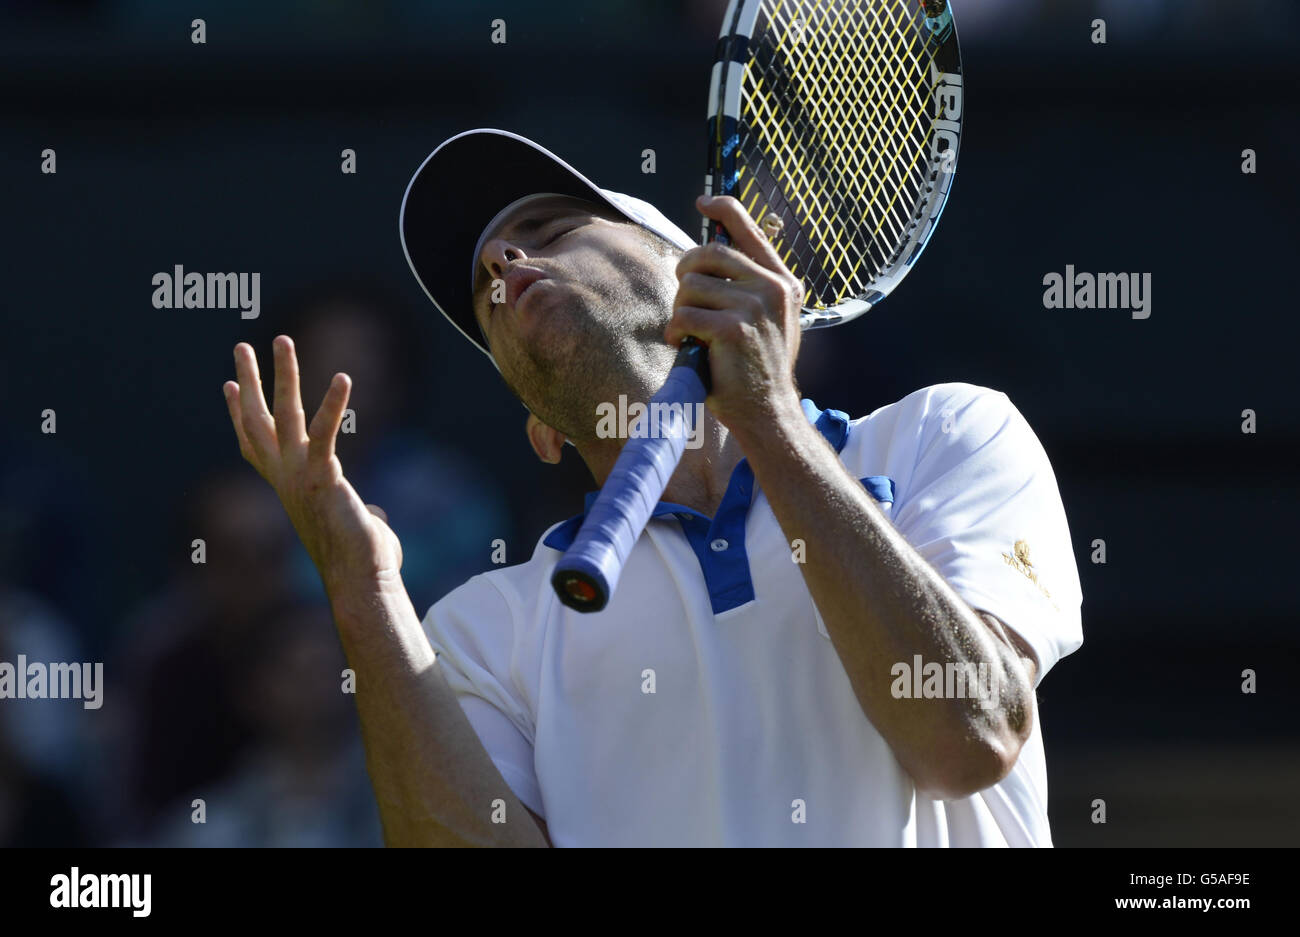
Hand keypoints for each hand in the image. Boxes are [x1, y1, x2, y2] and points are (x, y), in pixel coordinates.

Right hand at [223, 336, 402, 596]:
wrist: (359, 580)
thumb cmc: (362, 560)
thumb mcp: (353, 526)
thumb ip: (356, 513)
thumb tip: (372, 517)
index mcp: (288, 486)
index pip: (255, 444)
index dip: (239, 415)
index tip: (230, 386)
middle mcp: (286, 478)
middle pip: (259, 420)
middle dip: (251, 380)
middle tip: (241, 345)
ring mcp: (300, 477)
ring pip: (285, 415)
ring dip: (283, 374)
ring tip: (280, 339)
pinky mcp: (323, 479)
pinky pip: (325, 434)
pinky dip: (334, 405)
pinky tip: (342, 378)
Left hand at [664, 195, 804, 434]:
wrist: (767, 411)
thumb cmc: (757, 367)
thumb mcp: (765, 318)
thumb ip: (748, 285)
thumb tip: (712, 250)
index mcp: (782, 281)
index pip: (749, 228)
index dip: (723, 209)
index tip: (703, 204)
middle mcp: (773, 287)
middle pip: (708, 253)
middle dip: (684, 274)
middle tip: (685, 301)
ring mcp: (755, 307)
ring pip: (690, 286)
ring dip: (680, 310)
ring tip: (692, 334)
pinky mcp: (733, 329)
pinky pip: (683, 315)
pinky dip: (675, 333)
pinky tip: (686, 348)